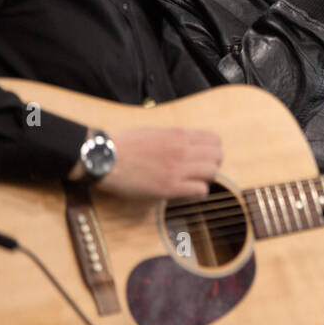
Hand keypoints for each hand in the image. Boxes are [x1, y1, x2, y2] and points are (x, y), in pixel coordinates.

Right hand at [94, 127, 221, 198]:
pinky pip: (200, 190)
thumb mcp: (155, 132)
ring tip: (194, 182)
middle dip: (213, 164)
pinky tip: (188, 191)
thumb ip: (175, 137)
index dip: (213, 150)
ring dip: (206, 178)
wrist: (105, 157)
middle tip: (201, 171)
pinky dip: (198, 192)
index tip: (205, 156)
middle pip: (218, 156)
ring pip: (212, 172)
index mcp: (179, 134)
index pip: (215, 139)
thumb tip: (187, 143)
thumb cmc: (125, 144)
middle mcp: (182, 149)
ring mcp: (177, 168)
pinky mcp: (169, 187)